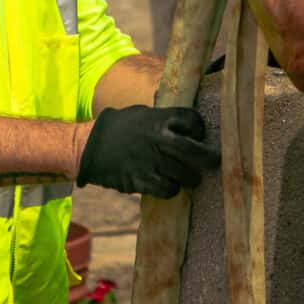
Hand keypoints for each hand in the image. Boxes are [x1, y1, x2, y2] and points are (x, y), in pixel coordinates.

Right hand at [78, 105, 216, 198]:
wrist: (89, 147)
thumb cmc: (119, 127)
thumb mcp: (142, 114)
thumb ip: (163, 117)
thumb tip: (186, 123)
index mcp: (158, 118)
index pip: (192, 119)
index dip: (199, 127)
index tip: (199, 134)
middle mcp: (157, 138)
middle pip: (192, 150)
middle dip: (208, 158)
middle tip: (214, 162)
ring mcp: (149, 160)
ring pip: (183, 173)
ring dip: (191, 178)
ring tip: (192, 179)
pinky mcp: (141, 179)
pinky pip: (167, 189)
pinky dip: (173, 189)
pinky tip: (170, 186)